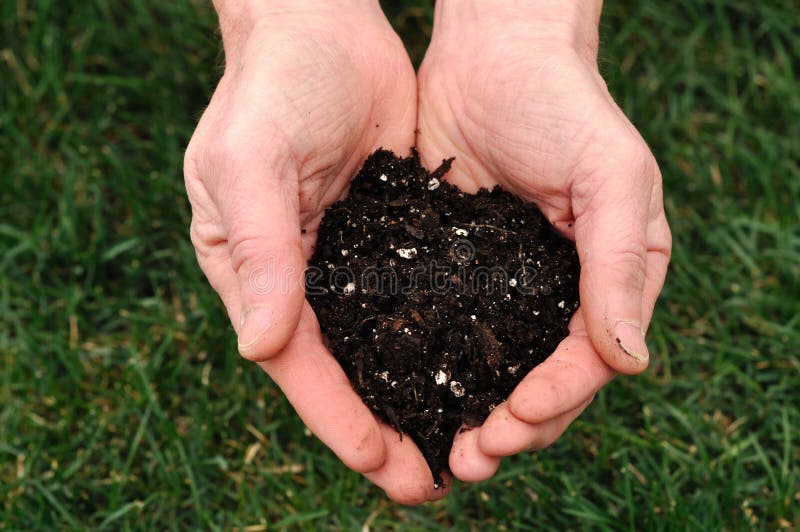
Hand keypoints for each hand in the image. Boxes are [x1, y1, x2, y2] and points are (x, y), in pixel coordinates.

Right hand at [184, 0, 442, 503]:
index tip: (383, 464)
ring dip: (413, 394)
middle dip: (380, 427)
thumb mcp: (249, 162)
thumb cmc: (272, 86)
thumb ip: (258, 252)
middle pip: (339, 369)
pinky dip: (435, 340)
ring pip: (379, 345)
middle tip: (428, 482)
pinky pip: (411, 301)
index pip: (296, 360)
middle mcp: (298, 276)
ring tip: (459, 443)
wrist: (320, 26)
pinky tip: (470, 369)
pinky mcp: (390, 236)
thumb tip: (262, 346)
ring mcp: (347, 258)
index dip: (337, 416)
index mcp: (253, 270)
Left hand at [416, 0, 670, 480]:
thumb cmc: (566, 105)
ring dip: (464, 410)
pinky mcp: (445, 267)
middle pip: (535, 380)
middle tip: (470, 460)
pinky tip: (399, 389)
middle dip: (508, 426)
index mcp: (601, 280)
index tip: (516, 421)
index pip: (585, 360)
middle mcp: (549, 293)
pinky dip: (426, 363)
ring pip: (484, 367)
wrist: (493, 54)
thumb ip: (618, 267)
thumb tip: (631, 363)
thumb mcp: (613, 176)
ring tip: (438, 447)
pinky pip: (438, 327)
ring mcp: (495, 285)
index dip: (556, 400)